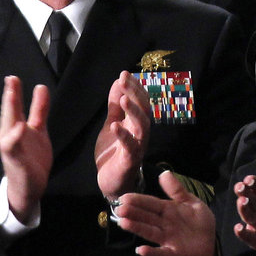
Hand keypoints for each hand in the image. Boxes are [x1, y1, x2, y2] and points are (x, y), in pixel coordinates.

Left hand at [0, 76, 51, 224]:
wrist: (29, 190)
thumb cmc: (20, 179)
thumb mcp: (16, 164)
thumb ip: (14, 146)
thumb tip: (17, 127)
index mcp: (8, 136)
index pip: (9, 114)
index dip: (10, 100)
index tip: (12, 84)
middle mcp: (15, 131)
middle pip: (14, 108)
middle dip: (13, 94)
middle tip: (12, 78)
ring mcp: (27, 133)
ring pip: (27, 111)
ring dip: (27, 97)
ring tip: (29, 83)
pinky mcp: (39, 137)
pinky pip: (40, 117)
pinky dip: (41, 105)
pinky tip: (43, 94)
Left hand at [95, 71, 150, 198]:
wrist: (112, 182)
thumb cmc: (114, 152)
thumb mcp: (112, 124)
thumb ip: (116, 106)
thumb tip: (118, 82)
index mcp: (136, 123)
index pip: (141, 101)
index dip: (134, 87)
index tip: (125, 74)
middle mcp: (141, 133)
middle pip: (144, 110)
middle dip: (135, 94)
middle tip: (124, 79)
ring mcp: (137, 146)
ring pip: (142, 126)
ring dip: (133, 112)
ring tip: (123, 99)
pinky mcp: (129, 160)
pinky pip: (130, 147)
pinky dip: (124, 135)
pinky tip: (115, 125)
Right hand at [115, 169, 217, 255]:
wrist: (211, 242)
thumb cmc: (199, 221)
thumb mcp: (192, 202)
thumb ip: (177, 190)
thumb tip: (163, 173)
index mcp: (168, 209)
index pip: (151, 203)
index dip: (138, 200)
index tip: (124, 197)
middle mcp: (164, 224)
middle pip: (146, 217)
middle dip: (133, 213)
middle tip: (119, 209)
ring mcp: (167, 238)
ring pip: (150, 232)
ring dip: (137, 228)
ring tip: (123, 223)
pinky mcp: (174, 252)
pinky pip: (161, 252)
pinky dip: (151, 252)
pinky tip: (140, 250)